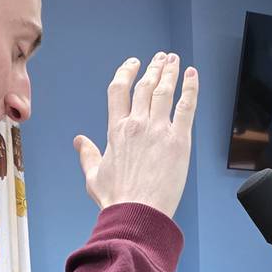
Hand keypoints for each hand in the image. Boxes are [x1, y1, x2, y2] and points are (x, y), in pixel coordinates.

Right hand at [74, 52, 197, 217]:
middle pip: (145, 86)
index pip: (119, 91)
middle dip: (153, 68)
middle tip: (160, 58)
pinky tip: (192, 74)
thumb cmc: (117, 200)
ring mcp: (158, 130)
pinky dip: (190, 87)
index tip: (133, 64)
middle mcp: (136, 124)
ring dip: (169, 72)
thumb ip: (87, 155)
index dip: (126, 72)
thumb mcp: (94, 176)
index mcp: (116, 131)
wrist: (137, 213)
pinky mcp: (178, 140)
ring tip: (174, 60)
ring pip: (164, 91)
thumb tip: (79, 141)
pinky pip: (186, 106)